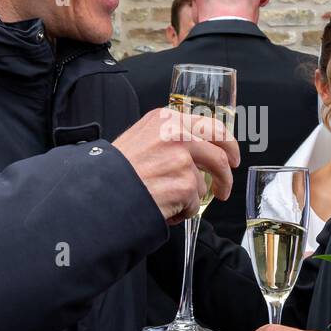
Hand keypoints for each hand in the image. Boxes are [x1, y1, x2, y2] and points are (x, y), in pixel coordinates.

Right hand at [114, 108, 239, 224]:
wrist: (100, 191)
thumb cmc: (115, 170)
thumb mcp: (141, 138)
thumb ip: (168, 138)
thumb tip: (196, 151)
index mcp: (166, 119)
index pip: (210, 126)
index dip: (226, 144)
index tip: (231, 156)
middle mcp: (177, 133)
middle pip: (220, 152)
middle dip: (227, 172)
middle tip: (225, 186)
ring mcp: (183, 158)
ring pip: (204, 183)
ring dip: (190, 198)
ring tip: (167, 202)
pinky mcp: (185, 184)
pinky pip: (195, 203)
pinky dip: (183, 211)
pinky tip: (164, 209)